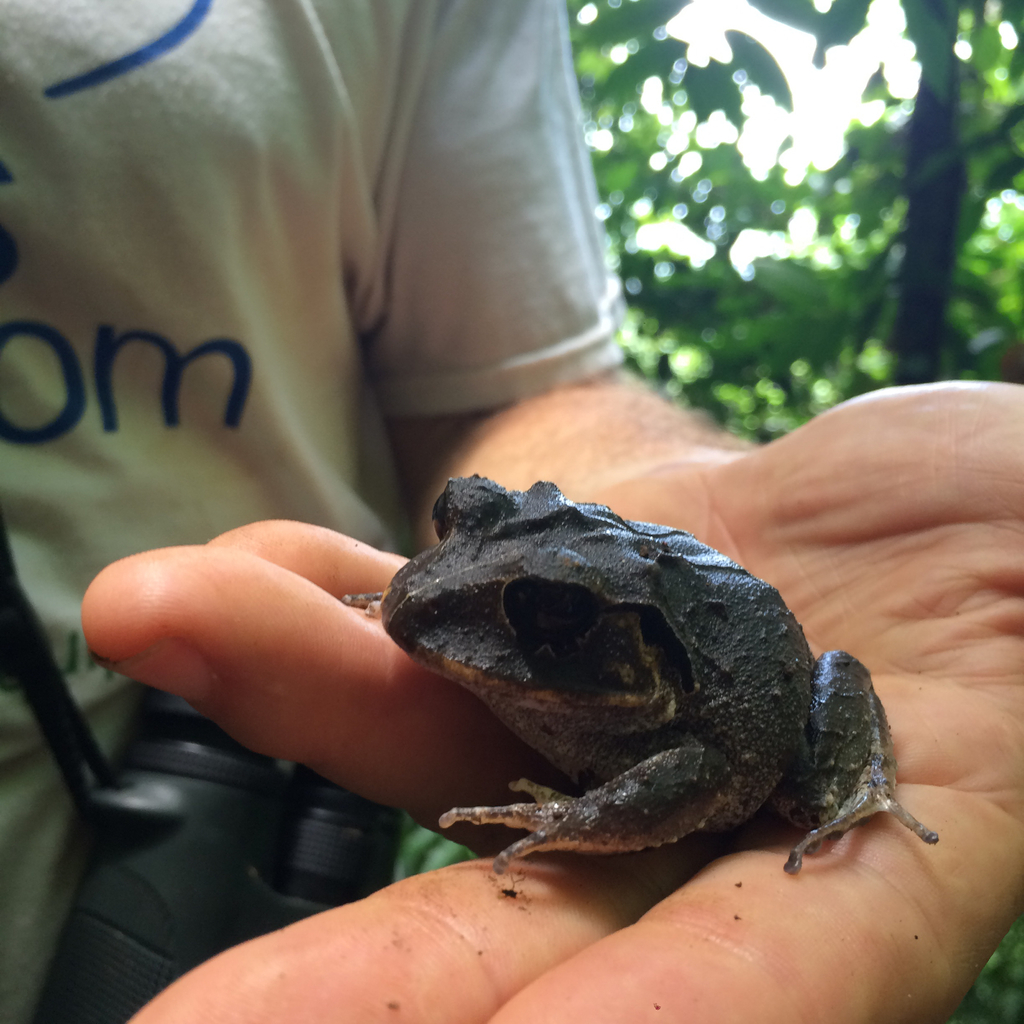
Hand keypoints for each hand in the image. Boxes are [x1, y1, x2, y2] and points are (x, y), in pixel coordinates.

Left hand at [82, 381, 1023, 1022]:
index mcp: (852, 867)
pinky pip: (446, 589)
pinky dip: (345, 579)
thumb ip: (990, 750)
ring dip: (298, 675)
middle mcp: (698, 812)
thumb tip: (932, 783)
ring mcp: (617, 694)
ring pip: (444, 708)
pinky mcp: (572, 594)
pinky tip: (237, 558)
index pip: (741, 989)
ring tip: (149, 615)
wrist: (988, 510)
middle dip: (364, 971)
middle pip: (521, 902)